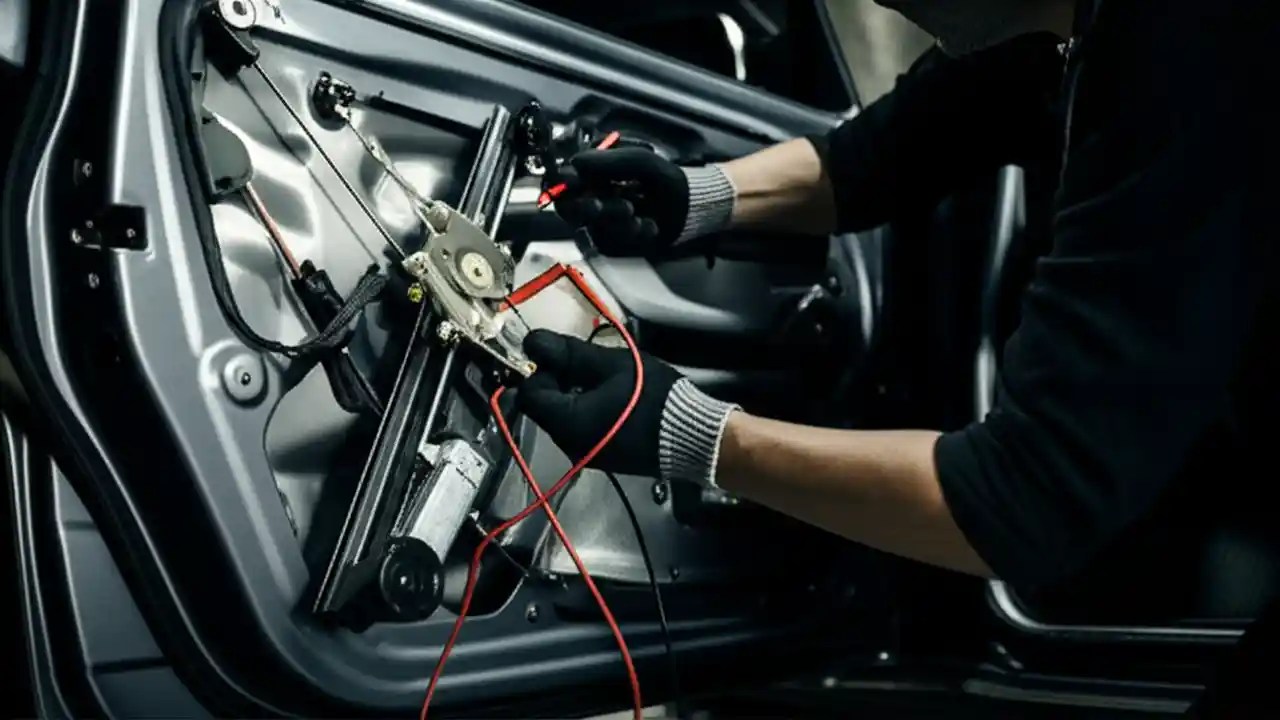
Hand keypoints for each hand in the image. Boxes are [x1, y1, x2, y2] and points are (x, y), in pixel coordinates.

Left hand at [515, 329, 682, 476]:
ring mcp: (585, 455)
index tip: (565, 357)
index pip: (528, 393)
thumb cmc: (653, 397)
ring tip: (605, 380)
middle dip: (557, 381)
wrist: (693, 437)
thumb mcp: (611, 365)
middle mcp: (568, 445)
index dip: (540, 370)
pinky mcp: (602, 458)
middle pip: (543, 408)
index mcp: (566, 423)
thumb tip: (532, 342)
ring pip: (563, 418)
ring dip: (573, 395)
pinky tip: (613, 399)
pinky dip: (587, 411)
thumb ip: (569, 353)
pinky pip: (580, 430)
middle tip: (589, 365)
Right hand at [551, 148, 689, 255]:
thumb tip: (575, 163)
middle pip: (568, 207)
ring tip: (639, 216)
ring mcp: (599, 221)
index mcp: (591, 174)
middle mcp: (589, 197)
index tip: (575, 182)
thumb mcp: (640, 162)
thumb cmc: (662, 178)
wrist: (688, 207)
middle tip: (608, 205)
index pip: (561, 180)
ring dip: (616, 220)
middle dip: (588, 207)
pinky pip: (611, 241)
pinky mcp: (611, 241)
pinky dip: (631, 234)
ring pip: (591, 225)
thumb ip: (609, 161)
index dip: (562, 182)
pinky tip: (649, 226)